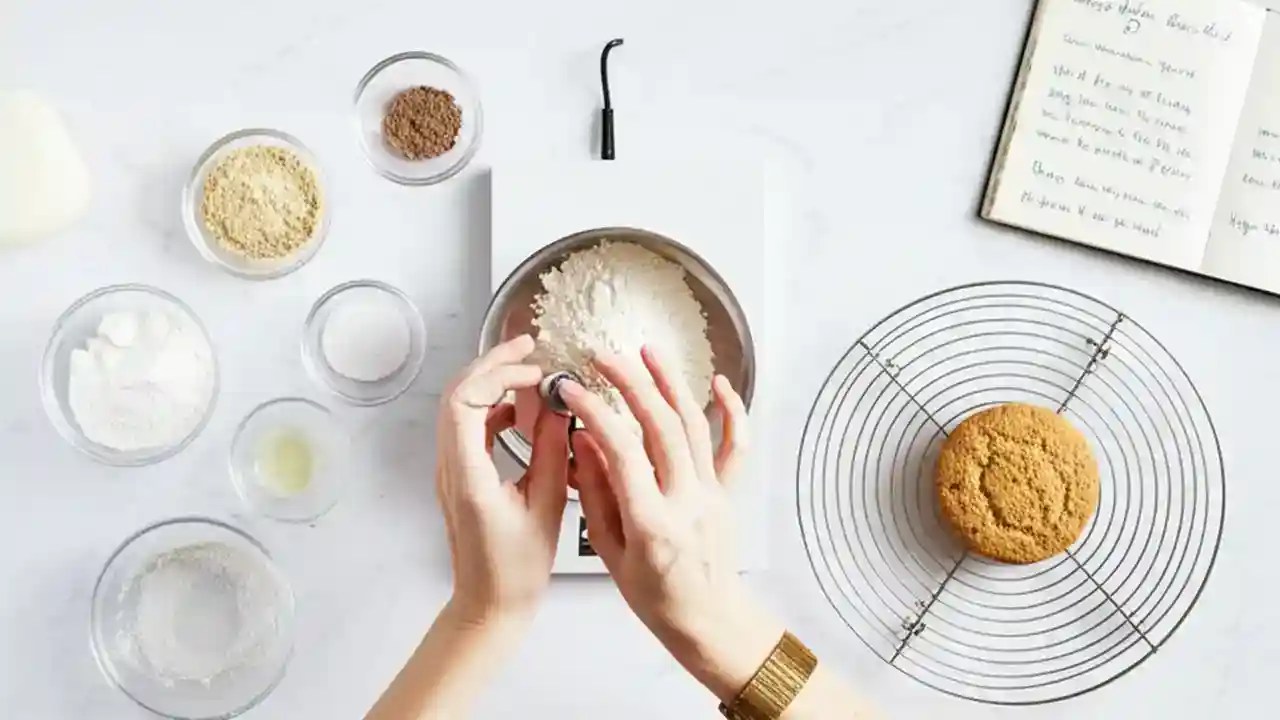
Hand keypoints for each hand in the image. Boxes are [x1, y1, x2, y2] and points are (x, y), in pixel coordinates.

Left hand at [436, 334, 570, 624]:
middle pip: (456, 395)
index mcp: (469, 476)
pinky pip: (468, 427)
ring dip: (490, 381)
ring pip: (459, 407)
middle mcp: (451, 469)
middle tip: (528, 347)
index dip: (498, 375)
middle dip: (491, 363)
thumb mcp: (546, 509)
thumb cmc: (515, 572)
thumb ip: (551, 453)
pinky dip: (492, 407)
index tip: (535, 370)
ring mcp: (452, 471)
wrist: (488, 605)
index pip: (465, 403)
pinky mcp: (461, 476)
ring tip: (528, 370)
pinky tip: (520, 409)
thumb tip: (558, 409)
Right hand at [562, 348, 784, 701]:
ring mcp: (711, 495)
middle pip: (661, 427)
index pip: (622, 451)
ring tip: (647, 353)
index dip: (595, 412)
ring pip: (694, 426)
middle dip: (631, 383)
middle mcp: (686, 502)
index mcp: (651, 523)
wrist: (708, 621)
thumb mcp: (610, 553)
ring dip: (671, 384)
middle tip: (604, 358)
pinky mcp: (727, 493)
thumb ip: (596, 495)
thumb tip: (585, 441)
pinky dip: (732, 411)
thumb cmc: (657, 598)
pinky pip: (735, 446)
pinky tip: (719, 383)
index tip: (573, 390)